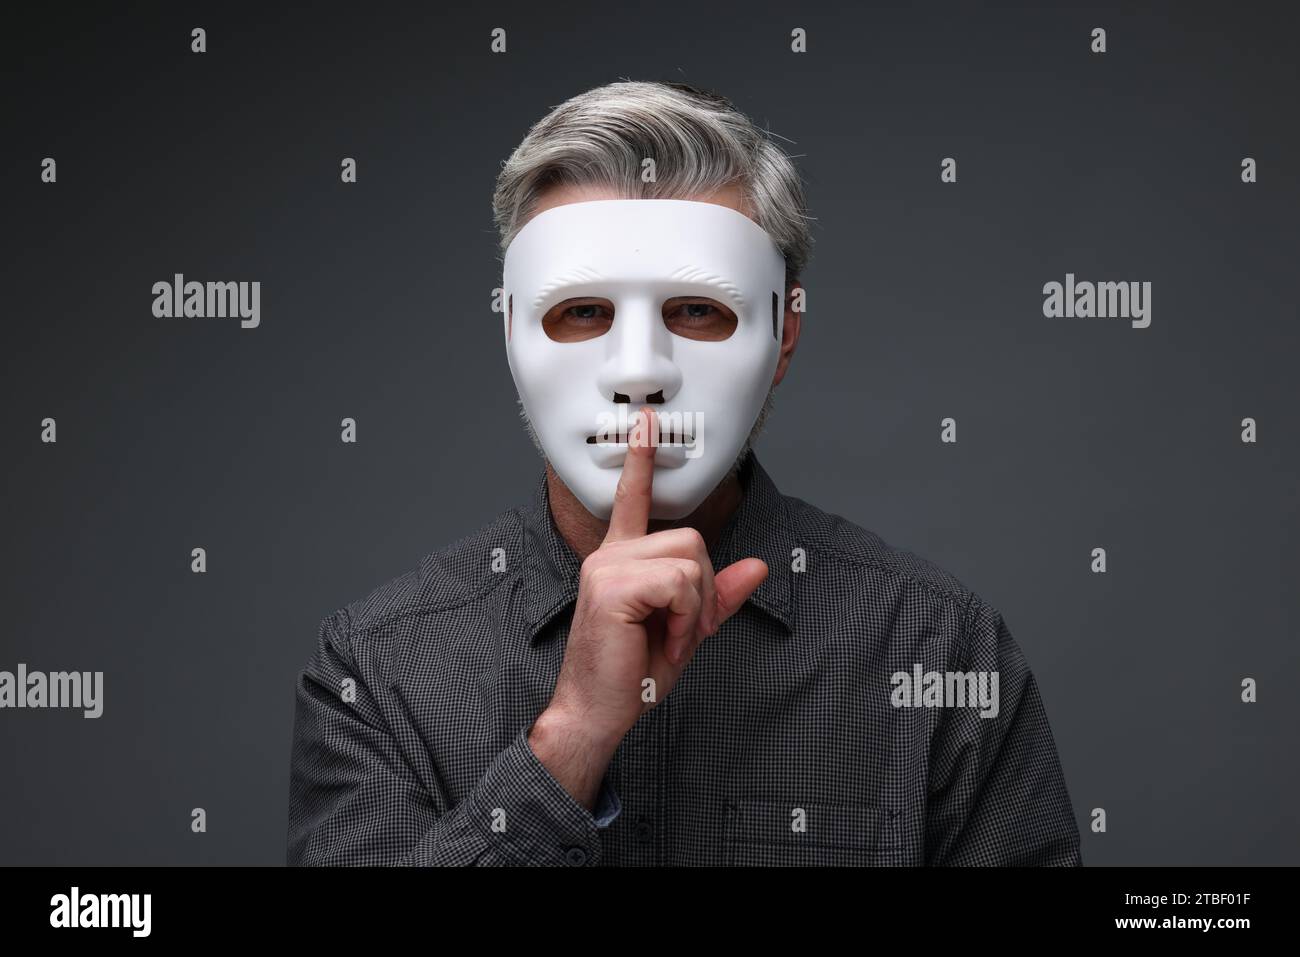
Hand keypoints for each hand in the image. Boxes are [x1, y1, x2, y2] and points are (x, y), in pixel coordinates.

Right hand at [529, 407, 767, 807]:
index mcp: (621, 559)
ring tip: (673, 637)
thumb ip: (717, 596)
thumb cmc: (632, 674)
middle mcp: (610, 554)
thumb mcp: (687, 630)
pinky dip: (688, 616)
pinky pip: (680, 581)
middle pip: (691, 539)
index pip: (633, 498)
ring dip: (697, 606)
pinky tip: (667, 639)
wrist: (598, 712)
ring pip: (690, 558)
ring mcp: (608, 567)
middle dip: (704, 588)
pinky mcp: (613, 586)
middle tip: (685, 628)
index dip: (642, 458)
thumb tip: (758, 567)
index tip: (648, 421)